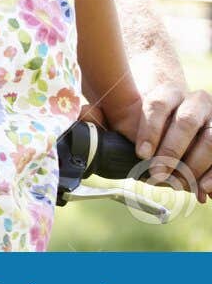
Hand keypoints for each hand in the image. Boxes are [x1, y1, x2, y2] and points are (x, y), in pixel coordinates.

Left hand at [88, 82, 211, 200]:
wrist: (177, 118)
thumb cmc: (147, 121)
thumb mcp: (125, 114)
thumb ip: (104, 115)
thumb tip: (84, 114)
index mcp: (168, 92)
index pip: (157, 105)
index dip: (150, 130)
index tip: (141, 154)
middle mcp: (196, 102)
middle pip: (186, 122)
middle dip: (171, 151)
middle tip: (157, 175)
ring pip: (210, 139)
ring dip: (194, 165)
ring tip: (180, 185)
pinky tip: (203, 191)